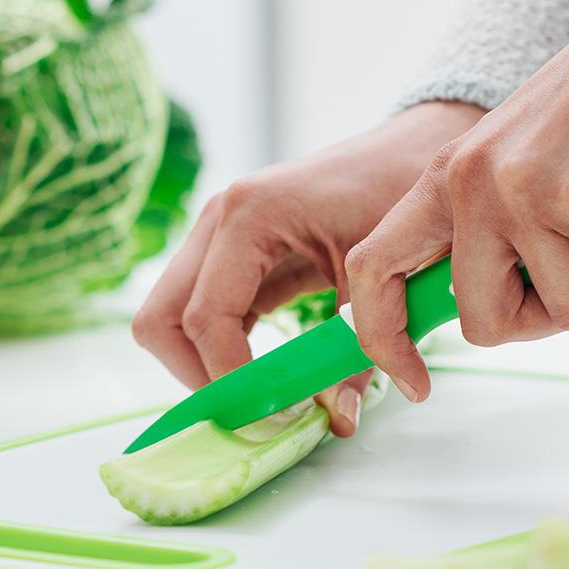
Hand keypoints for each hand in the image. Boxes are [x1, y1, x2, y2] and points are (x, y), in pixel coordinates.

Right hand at [133, 100, 485, 435]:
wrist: (409, 150)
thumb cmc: (397, 192)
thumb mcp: (379, 274)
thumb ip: (355, 348)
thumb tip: (338, 418)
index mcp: (249, 215)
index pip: (204, 317)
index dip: (228, 377)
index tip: (269, 416)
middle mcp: (219, 220)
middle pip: (159, 320)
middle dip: (195, 377)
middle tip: (249, 412)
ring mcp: (218, 235)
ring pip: (169, 320)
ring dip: (203, 366)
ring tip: (261, 399)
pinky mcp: (231, 254)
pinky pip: (202, 313)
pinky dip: (223, 349)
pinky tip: (268, 373)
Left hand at [346, 0, 568, 401]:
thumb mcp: (514, 162)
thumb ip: (489, 230)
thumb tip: (486, 315)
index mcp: (442, 179)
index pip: (373, 268)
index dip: (384, 338)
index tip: (412, 382)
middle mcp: (469, 186)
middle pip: (484, 323)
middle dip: (544, 317)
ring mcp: (523, 194)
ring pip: (567, 312)